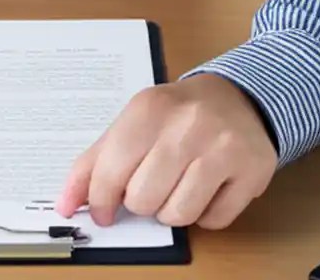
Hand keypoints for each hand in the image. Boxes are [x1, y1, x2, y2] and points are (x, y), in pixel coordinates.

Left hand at [56, 74, 275, 229]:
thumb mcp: (131, 125)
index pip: (110, 173)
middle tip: (150, 186)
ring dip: (171, 211)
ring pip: (178, 214)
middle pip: (143, 199)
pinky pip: (214, 220)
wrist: (240, 98)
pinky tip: (207, 189)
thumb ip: (94, 163)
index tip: (103, 210)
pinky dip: (205, 214)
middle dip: (141, 202)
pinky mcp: (253, 170)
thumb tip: (66, 204)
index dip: (101, 201)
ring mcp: (223, 148)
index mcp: (148, 110)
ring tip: (178, 187)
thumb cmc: (175, 116)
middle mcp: (187, 125)